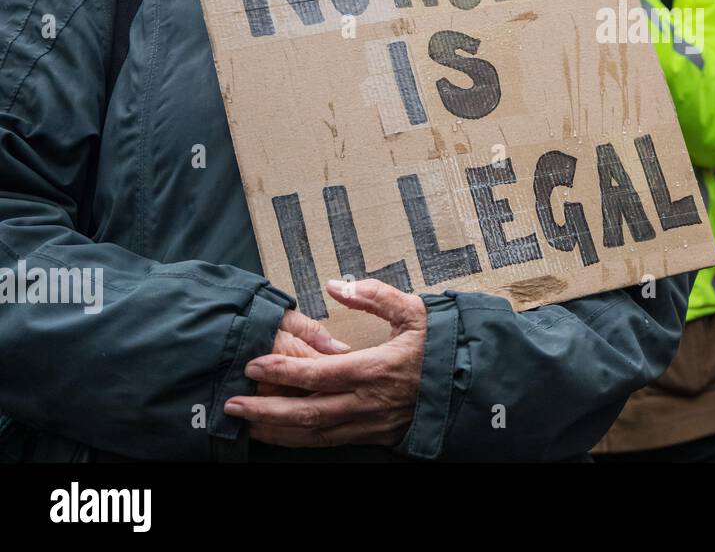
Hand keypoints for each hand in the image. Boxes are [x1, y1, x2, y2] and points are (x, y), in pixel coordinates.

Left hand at [224, 279, 427, 447]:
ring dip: (277, 431)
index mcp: (375, 369)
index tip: (253, 365)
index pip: (317, 375)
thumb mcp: (415, 312)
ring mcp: (370, 424)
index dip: (281, 372)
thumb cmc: (442, 345)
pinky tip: (284, 433)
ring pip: (315, 434)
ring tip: (247, 423)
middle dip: (265, 410)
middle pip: (306, 413)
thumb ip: (375, 296)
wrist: (470, 384)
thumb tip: (338, 284)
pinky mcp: (375, 437)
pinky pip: (331, 442)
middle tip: (232, 404)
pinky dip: (302, 440)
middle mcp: (368, 402)